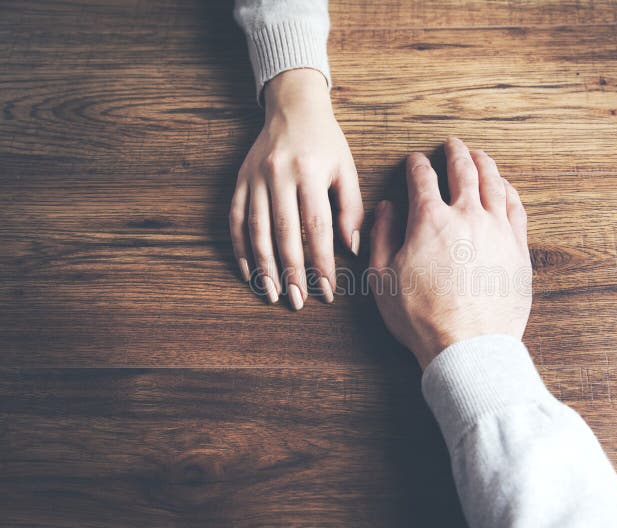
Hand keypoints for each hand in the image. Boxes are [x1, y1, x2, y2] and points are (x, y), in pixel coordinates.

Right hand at [230, 69, 362, 309]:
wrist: (293, 107)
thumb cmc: (327, 142)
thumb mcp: (347, 170)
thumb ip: (351, 209)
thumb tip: (350, 249)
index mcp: (310, 172)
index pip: (317, 227)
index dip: (321, 261)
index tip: (326, 289)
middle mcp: (279, 175)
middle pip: (284, 233)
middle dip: (291, 272)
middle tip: (297, 301)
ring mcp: (255, 178)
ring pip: (256, 229)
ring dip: (264, 266)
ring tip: (271, 293)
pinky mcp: (240, 179)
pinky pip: (235, 218)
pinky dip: (240, 247)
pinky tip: (248, 271)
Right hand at [369, 138, 531, 368]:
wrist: (468, 347)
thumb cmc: (422, 318)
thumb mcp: (382, 279)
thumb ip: (382, 237)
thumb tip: (387, 208)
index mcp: (430, 221)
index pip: (422, 179)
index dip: (415, 165)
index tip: (414, 161)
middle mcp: (467, 216)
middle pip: (463, 170)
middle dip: (455, 152)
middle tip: (451, 144)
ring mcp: (497, 230)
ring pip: (494, 183)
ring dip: (484, 164)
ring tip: (479, 155)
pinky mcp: (518, 249)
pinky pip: (516, 207)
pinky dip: (509, 190)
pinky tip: (505, 187)